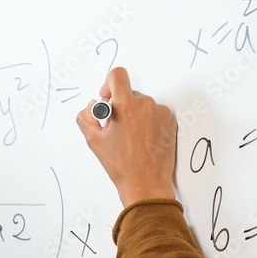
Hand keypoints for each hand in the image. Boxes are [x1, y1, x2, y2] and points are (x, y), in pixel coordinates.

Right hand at [76, 67, 177, 207]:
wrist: (145, 182)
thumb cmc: (121, 164)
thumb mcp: (93, 140)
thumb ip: (86, 116)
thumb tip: (94, 105)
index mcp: (127, 106)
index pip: (117, 75)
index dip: (108, 84)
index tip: (107, 98)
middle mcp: (146, 105)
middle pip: (128, 93)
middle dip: (119, 107)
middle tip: (116, 128)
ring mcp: (161, 112)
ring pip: (141, 105)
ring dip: (133, 116)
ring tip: (130, 138)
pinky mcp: (170, 121)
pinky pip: (154, 113)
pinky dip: (146, 122)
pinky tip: (142, 140)